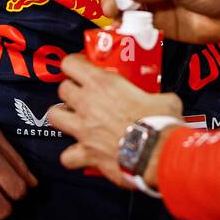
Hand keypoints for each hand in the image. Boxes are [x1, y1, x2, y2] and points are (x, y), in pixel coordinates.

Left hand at [49, 54, 182, 188]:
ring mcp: (84, 129)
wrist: (156, 153)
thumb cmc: (160, 123)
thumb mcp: (164, 98)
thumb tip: (162, 100)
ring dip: (62, 117)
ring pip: (54, 116)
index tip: (81, 65)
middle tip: (82, 93)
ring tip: (73, 119)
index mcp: (104, 84)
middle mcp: (88, 103)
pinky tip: (81, 154)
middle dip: (70, 90)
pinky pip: (68, 156)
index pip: (71, 63)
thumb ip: (156, 96)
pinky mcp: (87, 153)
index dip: (74, 63)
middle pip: (62, 89)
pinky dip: (72, 156)